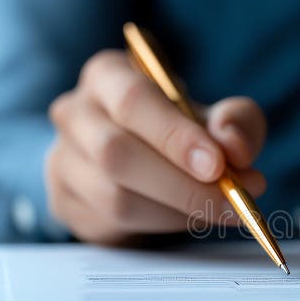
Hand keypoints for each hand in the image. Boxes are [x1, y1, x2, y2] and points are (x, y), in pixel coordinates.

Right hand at [46, 50, 266, 244]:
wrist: (145, 162)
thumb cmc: (182, 131)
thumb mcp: (218, 118)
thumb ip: (237, 123)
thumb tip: (234, 148)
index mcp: (109, 75)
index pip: (134, 101)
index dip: (176, 136)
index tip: (218, 165)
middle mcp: (75, 113)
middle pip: (116, 153)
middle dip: (183, 184)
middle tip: (233, 200)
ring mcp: (62, 159)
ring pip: (115, 198)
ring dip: (178, 211)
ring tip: (219, 208)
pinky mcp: (65, 202)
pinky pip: (114, 224)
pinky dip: (162, 225)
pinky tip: (188, 216)